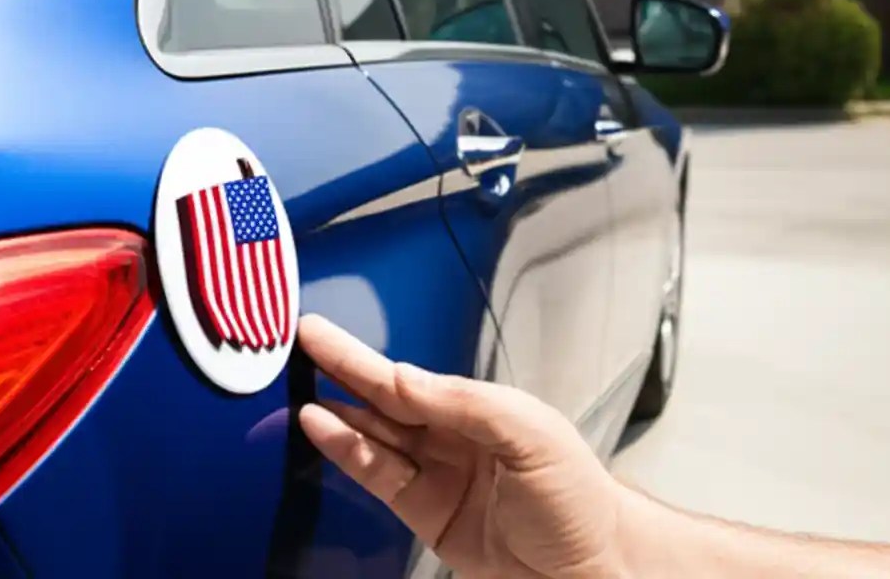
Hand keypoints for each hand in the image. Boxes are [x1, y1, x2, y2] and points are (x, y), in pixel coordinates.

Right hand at [296, 316, 628, 578]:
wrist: (591, 572)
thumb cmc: (580, 501)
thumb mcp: (530, 434)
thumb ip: (464, 403)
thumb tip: (402, 381)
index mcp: (479, 408)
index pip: (408, 377)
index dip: (361, 357)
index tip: (322, 334)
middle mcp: (453, 436)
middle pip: (384, 399)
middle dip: (340, 371)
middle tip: (299, 345)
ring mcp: (436, 475)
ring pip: (373, 437)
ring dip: (336, 415)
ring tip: (298, 392)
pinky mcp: (423, 513)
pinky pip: (377, 477)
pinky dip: (347, 455)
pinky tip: (323, 432)